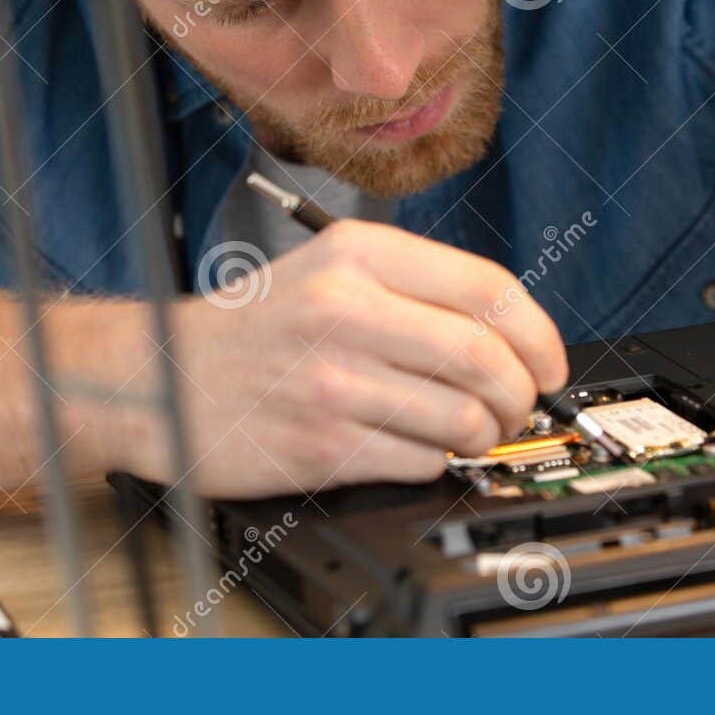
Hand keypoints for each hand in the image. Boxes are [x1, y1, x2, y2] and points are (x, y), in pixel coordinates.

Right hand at [132, 220, 567, 498]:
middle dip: (521, 392)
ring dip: (485, 433)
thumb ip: (417, 288)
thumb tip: (514, 334)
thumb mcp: (331, 269)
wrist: (165, 376)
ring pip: (462, 416)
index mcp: (358, 255)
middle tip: (517, 403)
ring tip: (470, 428)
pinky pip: (421, 460)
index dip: (539, 334)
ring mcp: (333, 379)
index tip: (549, 362)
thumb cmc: (256, 327)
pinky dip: (436, 460)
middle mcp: (346, 309)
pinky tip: (414, 444)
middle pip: (485, 356)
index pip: (487, 287)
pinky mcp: (322, 443)